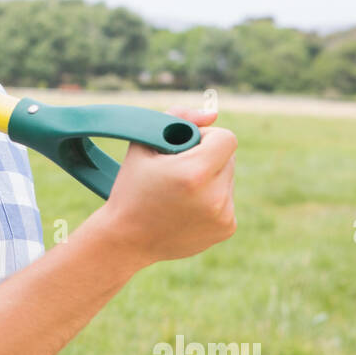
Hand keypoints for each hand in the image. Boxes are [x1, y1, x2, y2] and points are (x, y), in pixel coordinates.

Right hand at [97, 105, 236, 264]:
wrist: (126, 240)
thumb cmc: (131, 188)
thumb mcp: (143, 145)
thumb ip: (176, 118)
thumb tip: (213, 114)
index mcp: (194, 173)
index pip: (226, 138)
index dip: (206, 137)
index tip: (185, 148)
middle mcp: (215, 196)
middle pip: (228, 158)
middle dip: (207, 157)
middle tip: (178, 171)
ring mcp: (223, 215)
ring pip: (228, 178)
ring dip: (210, 178)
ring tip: (179, 193)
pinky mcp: (227, 228)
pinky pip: (227, 199)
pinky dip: (212, 199)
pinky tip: (186, 209)